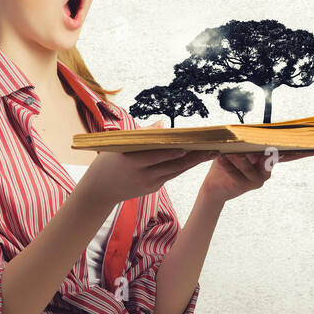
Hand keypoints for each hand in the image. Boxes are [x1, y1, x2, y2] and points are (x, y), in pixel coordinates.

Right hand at [80, 119, 213, 205]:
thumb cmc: (108, 162)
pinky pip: (171, 175)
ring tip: (211, 153)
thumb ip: (142, 136)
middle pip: (173, 166)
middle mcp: (144, 176)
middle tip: (213, 149)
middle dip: (194, 157)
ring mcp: (150, 184)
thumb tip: (162, 123)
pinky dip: (183, 166)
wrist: (99, 191)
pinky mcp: (154, 188)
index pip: (156, 157)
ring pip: (176, 171)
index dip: (172, 152)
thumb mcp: (120, 146)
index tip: (188, 146)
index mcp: (132, 163)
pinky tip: (197, 158)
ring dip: (194, 162)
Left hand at [199, 146, 313, 204]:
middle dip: (265, 150)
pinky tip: (220, 158)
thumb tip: (252, 130)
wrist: (214, 187)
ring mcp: (259, 179)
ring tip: (227, 152)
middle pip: (270, 157)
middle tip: (262, 141)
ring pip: (250, 165)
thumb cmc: (225, 164)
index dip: (302, 150)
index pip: (287, 153)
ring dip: (238, 158)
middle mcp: (266, 170)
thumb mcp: (236, 150)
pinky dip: (228, 166)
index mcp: (266, 160)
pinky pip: (238, 174)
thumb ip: (247, 142)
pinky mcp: (247, 186)